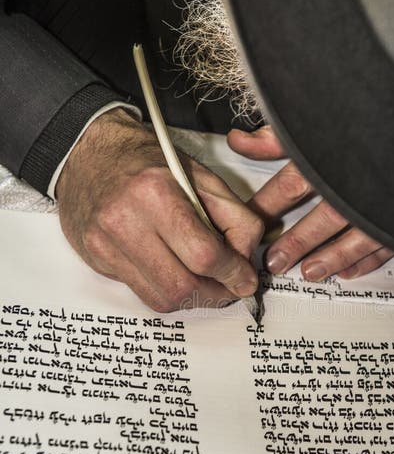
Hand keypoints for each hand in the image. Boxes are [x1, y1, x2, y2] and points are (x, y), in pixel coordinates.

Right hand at [56, 109, 262, 310]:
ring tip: (206, 283)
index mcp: (156, 192)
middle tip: (229, 287)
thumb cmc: (148, 161)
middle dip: (215, 294)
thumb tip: (245, 262)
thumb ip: (233, 217)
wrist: (89, 153)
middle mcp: (125, 221)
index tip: (245, 279)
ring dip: (193, 299)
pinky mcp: (96, 259)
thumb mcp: (201, 176)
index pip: (204, 254)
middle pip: (183, 285)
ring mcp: (105, 243)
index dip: (232, 274)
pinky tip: (175, 274)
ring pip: (162, 298)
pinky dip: (167, 292)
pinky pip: (141, 293)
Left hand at [227, 125, 393, 280]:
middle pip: (325, 217)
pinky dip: (368, 259)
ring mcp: (386, 199)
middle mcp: (360, 178)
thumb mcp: (316, 120)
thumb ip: (278, 136)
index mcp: (333, 153)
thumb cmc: (366, 121)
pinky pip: (388, 241)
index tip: (253, 223)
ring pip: (359, 235)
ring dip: (332, 257)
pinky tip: (348, 271)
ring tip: (310, 272)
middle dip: (298, 242)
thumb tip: (239, 141)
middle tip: (275, 261)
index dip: (268, 207)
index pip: (292, 185)